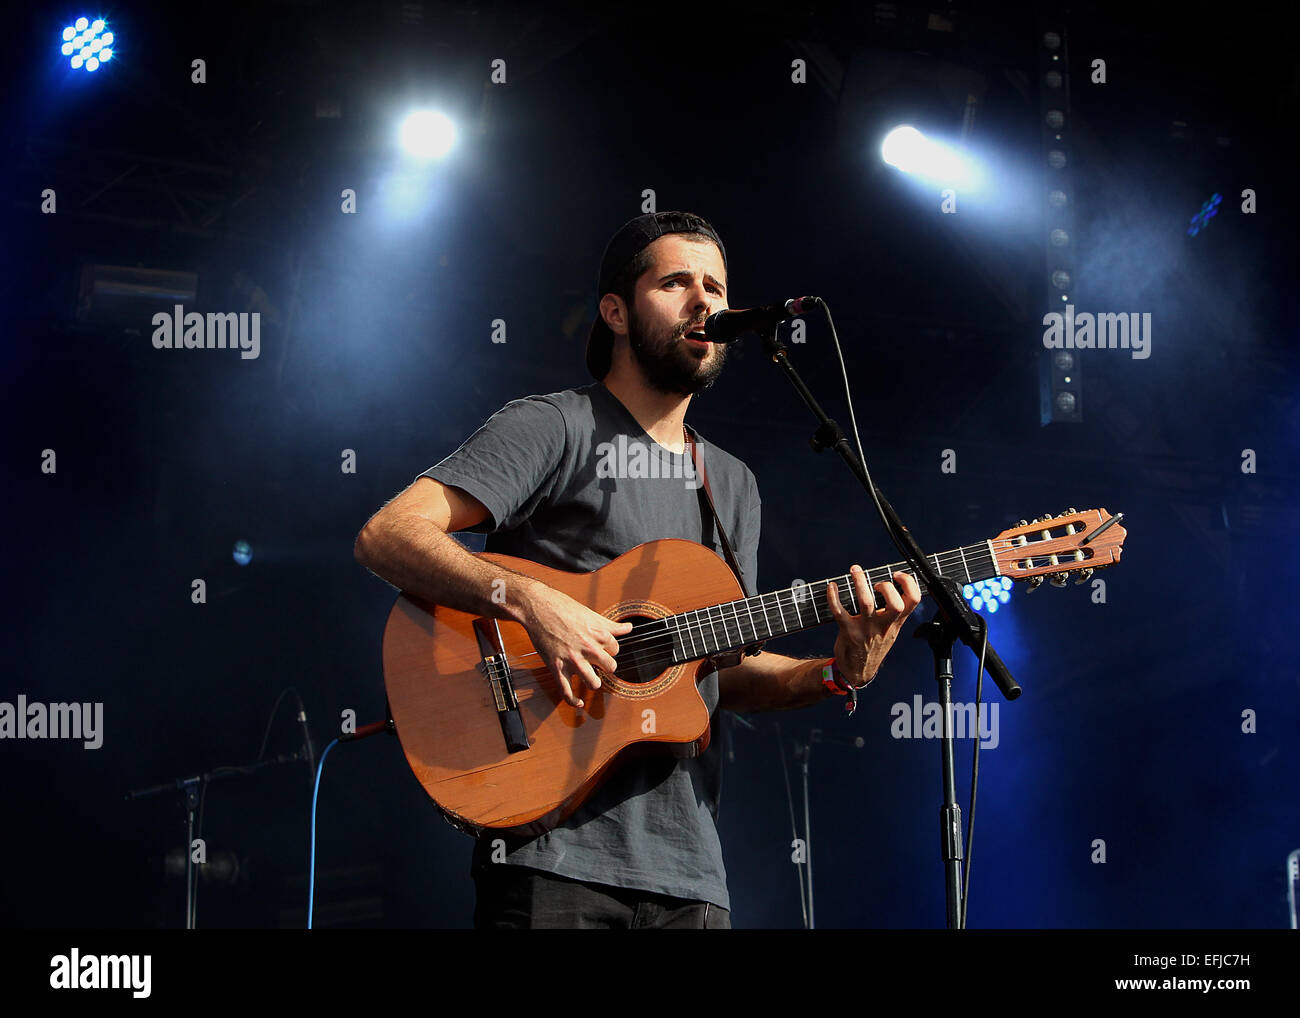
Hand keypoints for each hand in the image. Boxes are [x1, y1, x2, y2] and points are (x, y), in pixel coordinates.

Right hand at [518, 583, 633, 708]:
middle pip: (610, 667)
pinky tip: (579, 703)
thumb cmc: (563, 607)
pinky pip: (567, 692)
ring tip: (590, 677)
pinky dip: (574, 701)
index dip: (609, 649)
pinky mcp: (557, 667)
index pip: (615, 650)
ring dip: (594, 682)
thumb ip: (611, 625)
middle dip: (605, 666)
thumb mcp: (591, 614)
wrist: (537, 607)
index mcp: (599, 634)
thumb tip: (629, 627)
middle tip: (597, 662)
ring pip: (594, 683)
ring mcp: (573, 660)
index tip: (601, 648)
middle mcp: (589, 648)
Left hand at [826, 567, 921, 689]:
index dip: (909, 583)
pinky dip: (833, 597)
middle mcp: (883, 626)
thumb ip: (893, 613)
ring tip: (855, 571)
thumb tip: (891, 585)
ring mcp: (866, 629)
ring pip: (866, 603)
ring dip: (860, 583)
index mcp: (895, 623)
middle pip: (895, 604)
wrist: (858, 671)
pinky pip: (839, 611)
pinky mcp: (848, 632)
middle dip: (886, 586)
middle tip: (876, 583)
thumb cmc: (873, 646)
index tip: (897, 575)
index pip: (913, 601)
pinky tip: (832, 587)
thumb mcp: (890, 631)